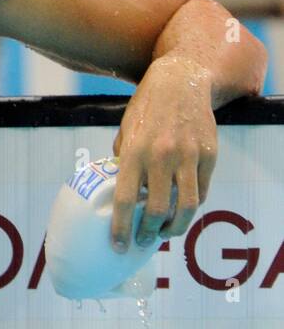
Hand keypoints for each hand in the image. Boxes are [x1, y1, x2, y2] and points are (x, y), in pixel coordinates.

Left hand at [110, 56, 217, 252]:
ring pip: (185, 207)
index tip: (118, 246)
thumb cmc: (145, 110)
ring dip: (175, 227)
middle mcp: (160, 155)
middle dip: (148, 232)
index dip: (120, 227)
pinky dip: (191, 207)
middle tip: (143, 240)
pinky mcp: (208, 155)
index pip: (123, 200)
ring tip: (165, 233)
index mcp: (133, 151)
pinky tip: (181, 211)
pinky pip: (201, 191)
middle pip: (155, 209)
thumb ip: (123, 162)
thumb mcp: (124, 132)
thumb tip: (118, 191)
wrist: (179, 82)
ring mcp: (187, 156)